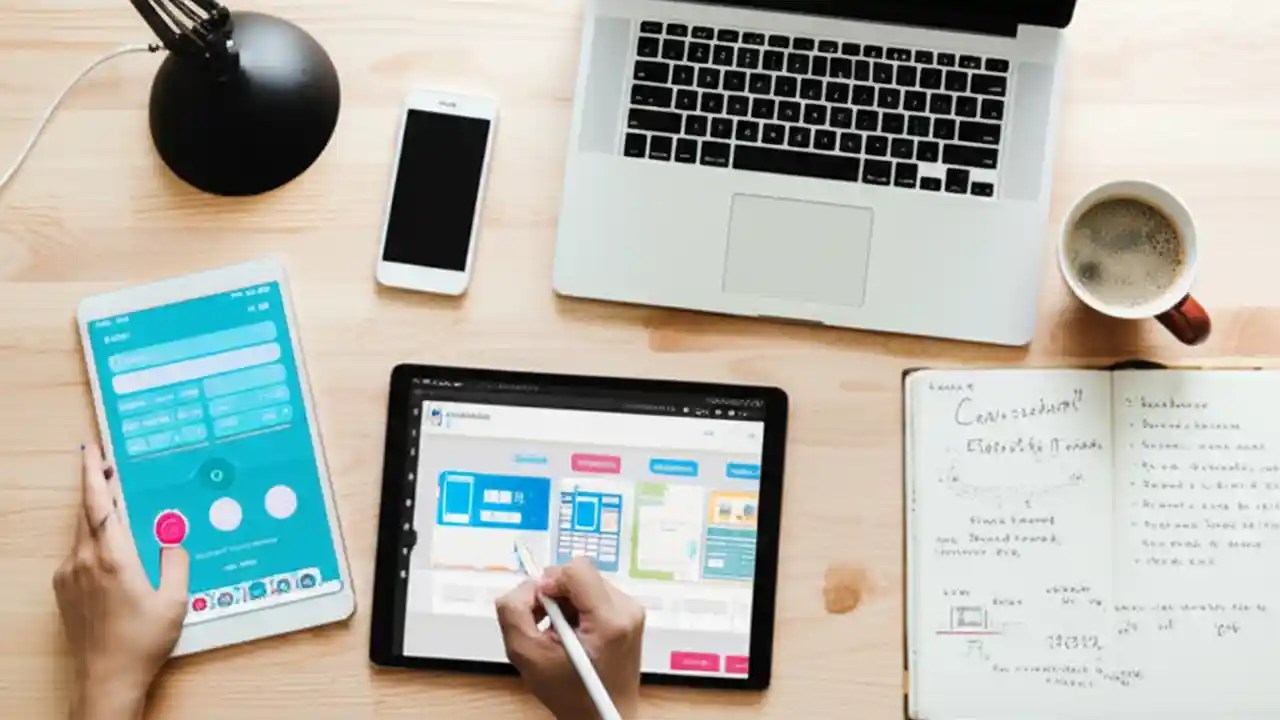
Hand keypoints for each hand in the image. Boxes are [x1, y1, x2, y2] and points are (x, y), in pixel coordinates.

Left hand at [53, 444, 189, 719]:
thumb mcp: (175, 600)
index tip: (92, 451)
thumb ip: (176, 560)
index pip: (98, 504)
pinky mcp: (65, 590)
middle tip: (109, 466)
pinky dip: (95, 540)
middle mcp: (84, 561)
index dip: (93, 474)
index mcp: (113, 557)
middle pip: (86, 512)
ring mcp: (70, 575)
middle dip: (96, 486)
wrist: (107, 679)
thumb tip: (173, 536)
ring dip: (98, 515)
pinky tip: (115, 548)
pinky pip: (80, 553)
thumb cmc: (142, 641)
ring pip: (82, 532)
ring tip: (118, 505)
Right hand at [496, 558, 644, 718]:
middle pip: (581, 575)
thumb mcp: (526, 655)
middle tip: (546, 623)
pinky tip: (573, 634)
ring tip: (560, 633)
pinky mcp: (629, 616)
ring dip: (566, 603)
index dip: (551, 582)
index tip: (541, 605)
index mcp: (609, 620)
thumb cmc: (570, 695)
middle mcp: (626, 611)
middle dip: (557, 594)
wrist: (602, 715)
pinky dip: (578, 609)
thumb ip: (514, 611)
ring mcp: (631, 612)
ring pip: (586, 584)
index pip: (577, 570)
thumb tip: (527, 586)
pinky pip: (595, 595)